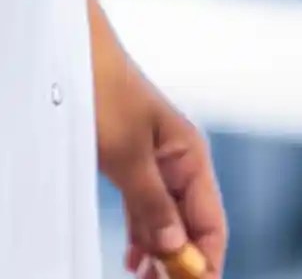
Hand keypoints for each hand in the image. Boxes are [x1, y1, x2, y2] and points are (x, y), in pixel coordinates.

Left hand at [88, 0, 226, 277]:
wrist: (79, 54)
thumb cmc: (106, 90)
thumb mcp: (127, 153)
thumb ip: (151, 201)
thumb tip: (170, 245)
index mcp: (192, 156)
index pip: (211, 221)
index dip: (206, 258)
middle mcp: (182, 163)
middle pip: (193, 225)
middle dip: (184, 261)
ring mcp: (160, 164)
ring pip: (169, 220)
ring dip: (163, 253)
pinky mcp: (137, 164)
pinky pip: (148, 209)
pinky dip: (144, 235)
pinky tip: (136, 257)